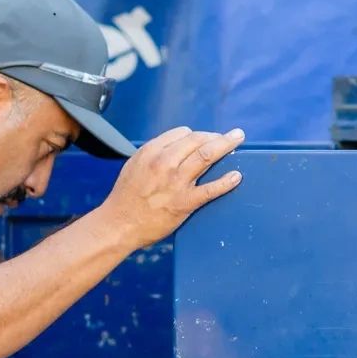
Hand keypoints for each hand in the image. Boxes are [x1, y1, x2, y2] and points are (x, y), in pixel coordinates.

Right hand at [96, 126, 243, 248]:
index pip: (182, 133)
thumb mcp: (134, 165)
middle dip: (217, 136)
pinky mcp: (184, 202)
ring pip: (207, 156)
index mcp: (151, 152)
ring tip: (237, 140)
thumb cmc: (125, 197)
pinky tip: (236, 177)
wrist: (119, 224)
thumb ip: (153, 154)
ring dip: (226, 145)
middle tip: (230, 136)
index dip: (197, 135)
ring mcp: (176, 182)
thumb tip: (174, 148)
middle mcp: (164, 162)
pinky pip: (210, 189)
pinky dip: (226, 182)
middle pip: (198, 140)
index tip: (206, 139)